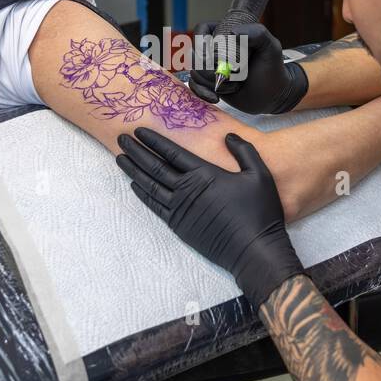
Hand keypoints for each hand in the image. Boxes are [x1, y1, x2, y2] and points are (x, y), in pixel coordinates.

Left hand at [116, 127, 305, 312]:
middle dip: (136, 151)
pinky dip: (142, 193)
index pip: (172, 152)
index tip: (139, 130)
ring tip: (120, 158)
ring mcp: (180, 209)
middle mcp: (187, 190)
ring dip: (133, 170)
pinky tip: (134, 184)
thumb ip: (244, 151)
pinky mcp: (179, 226)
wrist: (253, 250)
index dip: (154, 140)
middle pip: (154, 166)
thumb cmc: (260, 212)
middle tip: (121, 139)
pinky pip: (154, 206)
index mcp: (205, 175)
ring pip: (150, 185)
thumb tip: (228, 136)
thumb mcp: (259, 174)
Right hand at [188, 20, 308, 113]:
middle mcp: (216, 50)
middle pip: (195, 53)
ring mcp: (211, 67)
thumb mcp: (271, 47)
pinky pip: (195, 86)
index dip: (202, 41)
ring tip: (233, 86)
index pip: (202, 29)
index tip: (213, 54)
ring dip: (210, 82)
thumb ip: (258, 33)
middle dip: (208, 68)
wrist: (273, 95)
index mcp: (227, 35)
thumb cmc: (273, 69)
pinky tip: (215, 98)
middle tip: (226, 77)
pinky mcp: (210, 83)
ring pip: (195, 71)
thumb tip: (233, 33)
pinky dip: (202, 92)